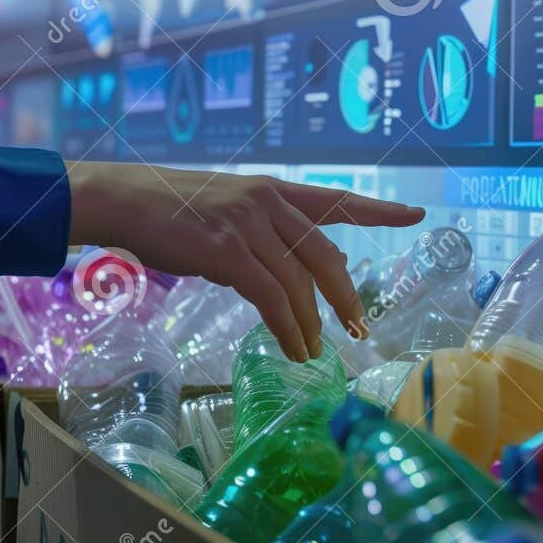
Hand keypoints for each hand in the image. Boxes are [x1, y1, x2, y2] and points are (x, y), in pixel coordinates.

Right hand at [66, 161, 424, 361]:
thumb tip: (296, 271)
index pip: (336, 200)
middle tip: (361, 328)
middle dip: (346, 296)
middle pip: (325, 255)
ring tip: (314, 352)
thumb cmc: (170, 209)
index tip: (416, 214)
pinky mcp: (228, 252)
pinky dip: (287, 328)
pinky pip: (272, 298)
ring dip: (311, 324)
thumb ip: (264, 232)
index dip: (378, 210)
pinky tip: (293, 347)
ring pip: (299, 283)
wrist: (126, 200)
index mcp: (273, 190)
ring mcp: (249, 225)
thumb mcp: (227, 208)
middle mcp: (268, 203)